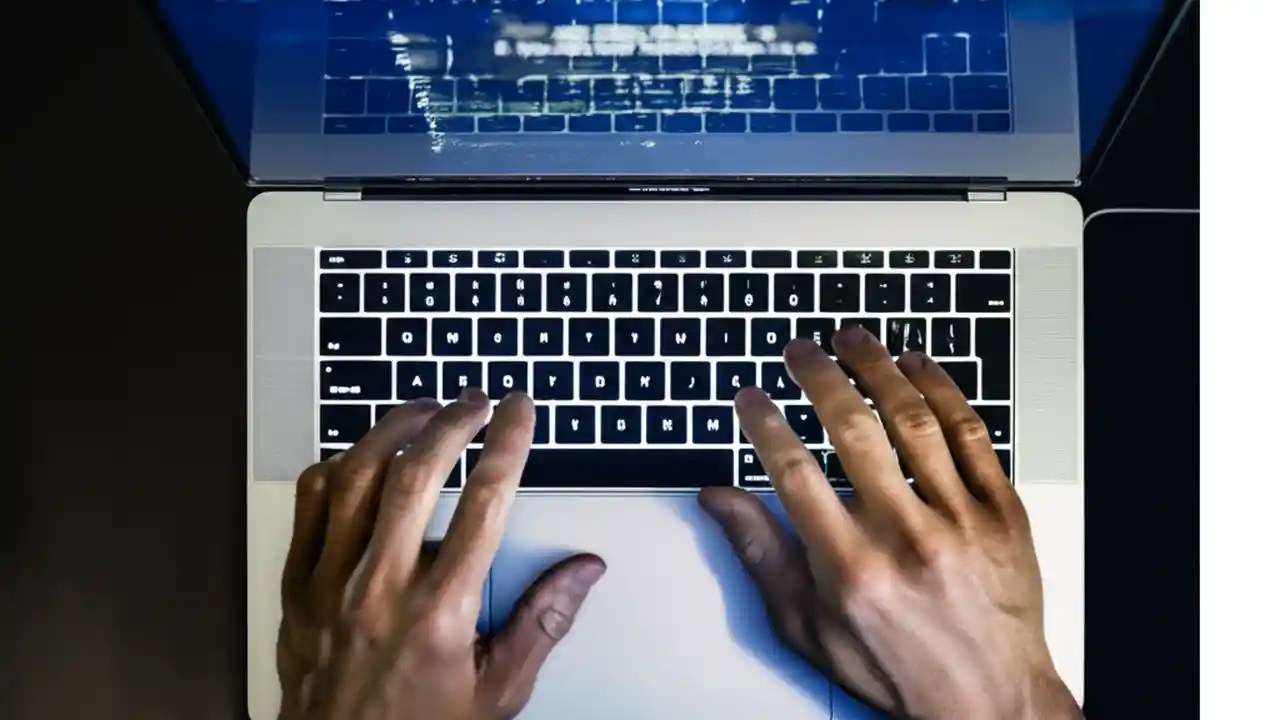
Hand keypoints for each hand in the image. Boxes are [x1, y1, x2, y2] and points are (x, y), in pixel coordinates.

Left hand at [277, 390, 605, 719]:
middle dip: (453, 422)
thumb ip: (542, 622)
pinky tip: (363, 455)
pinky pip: (309, 503)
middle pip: (416, 475)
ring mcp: (330, 583)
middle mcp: (380, 589)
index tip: (519, 414)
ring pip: (356, 476)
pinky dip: (338, 466)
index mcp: (438, 614)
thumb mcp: (497, 690)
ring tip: (424, 410)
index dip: (508, 445)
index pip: (484, 504)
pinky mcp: (297, 585)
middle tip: (475, 401)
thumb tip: (583, 571)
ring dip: (394, 430)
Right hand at [699, 328, 1081, 719]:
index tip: (750, 398)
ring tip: (852, 339)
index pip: (793, 472)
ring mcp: (960, 520)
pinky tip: (917, 365)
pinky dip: (943, 391)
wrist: (991, 701)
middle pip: (853, 430)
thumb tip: (719, 500)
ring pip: (913, 420)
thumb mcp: (808, 627)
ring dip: (877, 368)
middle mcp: (905, 537)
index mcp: (850, 567)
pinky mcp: (1002, 512)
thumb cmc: (897, 668)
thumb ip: (761, 556)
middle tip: (799, 351)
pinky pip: (972, 435)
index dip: (764, 424)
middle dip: (818, 377)